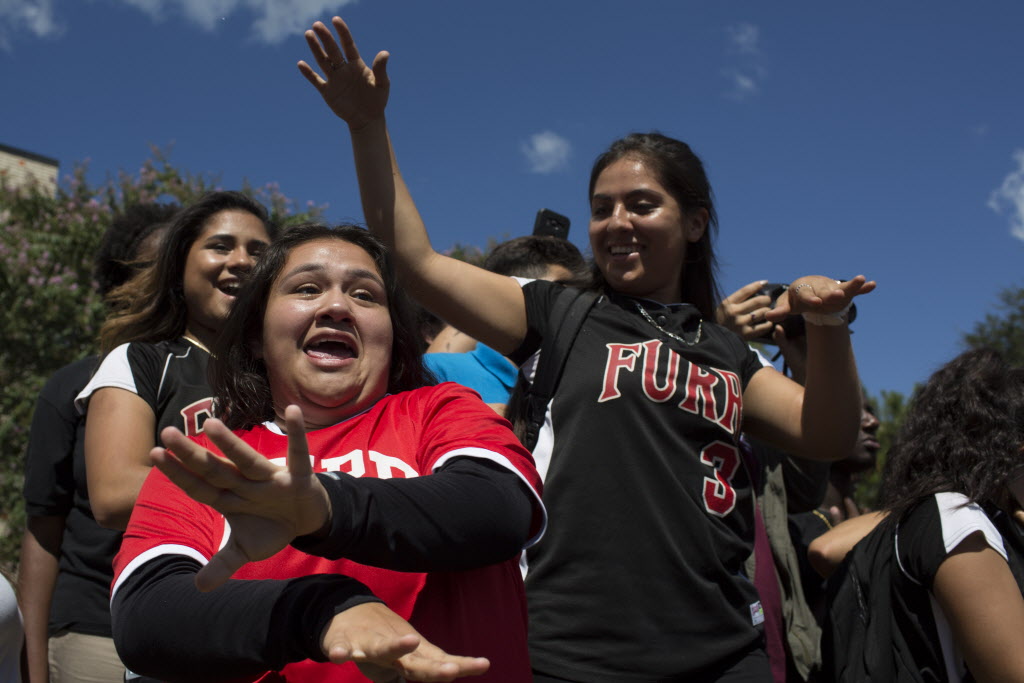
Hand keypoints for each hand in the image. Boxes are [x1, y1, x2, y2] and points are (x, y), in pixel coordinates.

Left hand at [151, 405, 329, 591]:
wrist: (307, 519)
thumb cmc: (271, 526)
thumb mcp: (246, 549)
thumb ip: (223, 564)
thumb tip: (197, 589)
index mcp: (230, 498)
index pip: (199, 486)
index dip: (178, 474)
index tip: (155, 454)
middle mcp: (246, 485)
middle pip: (216, 470)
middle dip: (193, 455)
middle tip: (168, 434)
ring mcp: (272, 479)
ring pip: (248, 461)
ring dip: (231, 444)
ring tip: (210, 424)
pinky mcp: (299, 477)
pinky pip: (298, 454)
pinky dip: (297, 434)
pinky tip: (290, 411)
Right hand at [298, 16, 389, 130]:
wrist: (368, 119)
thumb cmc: (377, 99)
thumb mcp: (382, 84)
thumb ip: (380, 69)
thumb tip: (385, 53)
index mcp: (357, 65)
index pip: (348, 45)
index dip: (342, 32)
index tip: (336, 20)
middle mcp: (344, 69)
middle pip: (332, 50)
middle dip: (325, 38)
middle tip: (317, 24)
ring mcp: (335, 79)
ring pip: (323, 61)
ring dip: (315, 49)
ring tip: (308, 34)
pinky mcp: (328, 91)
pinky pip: (316, 80)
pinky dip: (308, 73)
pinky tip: (301, 64)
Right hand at [324, 602, 489, 681]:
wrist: (344, 612)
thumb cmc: (381, 640)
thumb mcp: (405, 659)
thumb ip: (423, 667)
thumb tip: (449, 673)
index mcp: (410, 654)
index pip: (439, 661)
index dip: (460, 665)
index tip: (483, 665)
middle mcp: (394, 646)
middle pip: (415, 660)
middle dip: (433, 667)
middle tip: (451, 670)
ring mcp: (368, 642)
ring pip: (381, 647)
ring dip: (395, 646)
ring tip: (410, 642)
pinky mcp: (343, 641)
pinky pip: (340, 647)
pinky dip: (339, 651)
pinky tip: (339, 656)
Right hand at [715, 280, 773, 340]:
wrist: (716, 339)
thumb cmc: (722, 321)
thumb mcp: (723, 308)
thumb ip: (736, 301)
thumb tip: (756, 290)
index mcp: (726, 303)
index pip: (746, 290)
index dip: (757, 285)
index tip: (765, 283)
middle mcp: (733, 312)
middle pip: (758, 300)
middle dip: (766, 299)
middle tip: (767, 301)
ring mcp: (740, 323)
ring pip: (763, 312)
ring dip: (768, 311)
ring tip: (767, 312)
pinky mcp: (746, 334)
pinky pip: (764, 326)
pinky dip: (769, 323)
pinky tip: (767, 322)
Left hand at [766, 275, 875, 320]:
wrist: (811, 291)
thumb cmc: (797, 300)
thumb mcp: (788, 306)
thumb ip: (780, 311)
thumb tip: (768, 317)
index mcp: (802, 290)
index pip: (805, 295)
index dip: (810, 298)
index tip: (815, 302)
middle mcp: (818, 287)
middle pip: (825, 291)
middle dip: (830, 293)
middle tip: (837, 295)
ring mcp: (832, 288)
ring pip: (841, 287)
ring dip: (850, 285)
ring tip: (860, 279)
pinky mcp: (843, 290)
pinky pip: (853, 289)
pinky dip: (862, 288)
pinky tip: (872, 285)